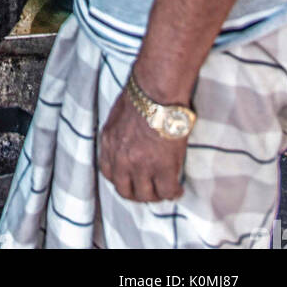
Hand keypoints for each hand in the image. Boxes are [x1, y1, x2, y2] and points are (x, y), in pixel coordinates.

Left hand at [98, 88, 186, 202]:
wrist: (156, 91)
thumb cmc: (142, 95)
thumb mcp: (118, 116)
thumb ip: (120, 135)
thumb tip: (129, 143)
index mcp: (109, 142)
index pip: (108, 173)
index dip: (122, 179)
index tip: (132, 179)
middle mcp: (121, 158)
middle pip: (125, 190)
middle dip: (138, 193)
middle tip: (151, 189)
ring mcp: (141, 165)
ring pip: (146, 195)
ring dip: (156, 194)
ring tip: (165, 189)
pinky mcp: (162, 167)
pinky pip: (167, 191)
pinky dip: (173, 192)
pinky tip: (178, 187)